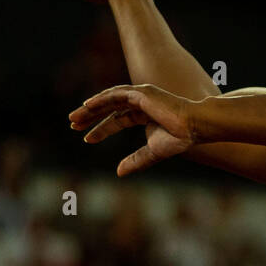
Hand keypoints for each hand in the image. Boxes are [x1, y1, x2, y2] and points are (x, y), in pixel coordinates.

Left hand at [69, 84, 196, 175]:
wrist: (193, 126)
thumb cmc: (179, 139)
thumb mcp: (152, 152)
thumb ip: (135, 161)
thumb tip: (118, 173)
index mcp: (144, 114)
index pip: (117, 119)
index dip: (101, 129)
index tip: (87, 138)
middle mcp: (140, 102)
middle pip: (109, 108)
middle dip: (90, 116)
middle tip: (73, 124)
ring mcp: (140, 95)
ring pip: (109, 99)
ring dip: (90, 107)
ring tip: (74, 117)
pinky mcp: (141, 92)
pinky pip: (115, 94)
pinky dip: (100, 99)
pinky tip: (88, 105)